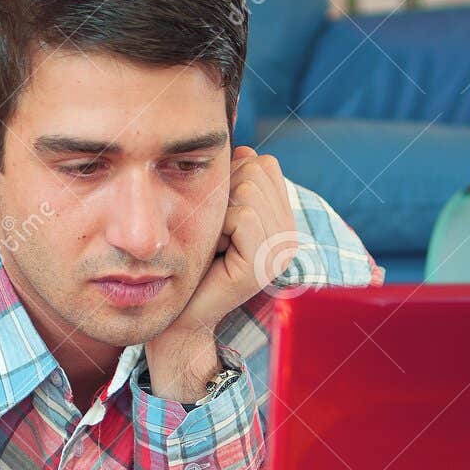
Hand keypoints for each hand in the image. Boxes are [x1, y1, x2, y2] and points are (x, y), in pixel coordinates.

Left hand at [144, 147, 298, 401]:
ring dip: (217, 211)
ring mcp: (282, 252)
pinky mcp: (264, 265)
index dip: (231, 178)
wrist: (178, 320)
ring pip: (248, 189)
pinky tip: (213, 253)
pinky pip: (240, 215)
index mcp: (284, 222)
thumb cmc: (189, 265)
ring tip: (213, 244)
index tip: (216, 218)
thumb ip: (232, 182)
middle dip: (224, 193)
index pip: (265, 164)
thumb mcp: (213, 214)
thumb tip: (243, 150)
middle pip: (256, 170)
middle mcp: (291, 236)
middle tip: (212, 234)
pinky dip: (217, 227)